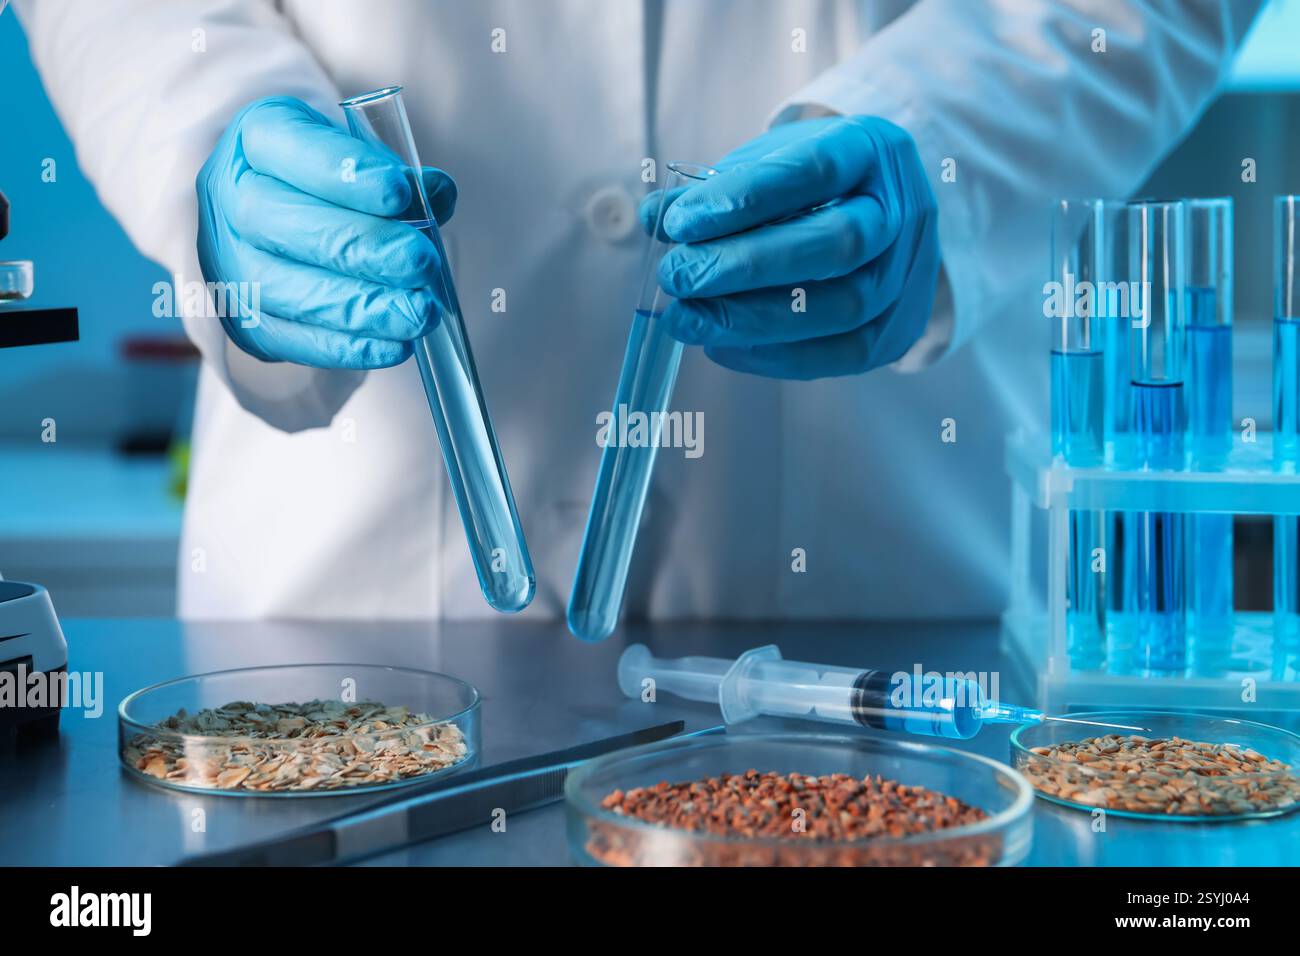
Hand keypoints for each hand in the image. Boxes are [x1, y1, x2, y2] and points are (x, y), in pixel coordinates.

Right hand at [196, 96, 455, 368]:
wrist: (287, 218)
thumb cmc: (334, 183)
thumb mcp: (365, 158)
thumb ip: (401, 177)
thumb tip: (435, 196)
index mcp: (259, 136)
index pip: (289, 147)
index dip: (343, 172)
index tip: (398, 192)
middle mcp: (230, 196)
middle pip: (281, 222)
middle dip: (362, 247)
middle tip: (421, 263)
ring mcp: (227, 260)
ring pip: (282, 288)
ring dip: (360, 306)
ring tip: (419, 312)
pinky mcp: (243, 318)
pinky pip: (286, 339)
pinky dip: (345, 347)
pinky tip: (394, 346)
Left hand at [643, 116, 939, 378]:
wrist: (878, 212)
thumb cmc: (812, 186)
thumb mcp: (767, 165)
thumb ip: (714, 190)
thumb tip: (655, 217)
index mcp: (871, 151)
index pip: (814, 170)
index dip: (744, 199)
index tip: (681, 222)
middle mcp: (902, 211)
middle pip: (838, 244)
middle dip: (747, 266)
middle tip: (678, 276)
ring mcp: (909, 274)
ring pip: (843, 307)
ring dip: (753, 319)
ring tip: (688, 320)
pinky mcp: (899, 328)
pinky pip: (844, 353)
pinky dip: (776, 356)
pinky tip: (722, 346)